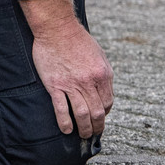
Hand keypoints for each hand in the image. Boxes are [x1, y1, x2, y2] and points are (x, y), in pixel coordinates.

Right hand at [20, 0, 113, 137]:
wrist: (58, 29)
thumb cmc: (79, 40)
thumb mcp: (99, 55)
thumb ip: (103, 73)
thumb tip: (104, 90)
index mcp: (103, 74)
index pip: (108, 102)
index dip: (105, 113)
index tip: (101, 118)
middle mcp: (90, 81)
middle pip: (97, 112)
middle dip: (97, 126)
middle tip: (93, 133)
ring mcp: (72, 84)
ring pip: (81, 114)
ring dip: (84, 129)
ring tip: (83, 135)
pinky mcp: (56, 85)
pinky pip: (61, 109)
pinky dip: (65, 123)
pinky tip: (66, 130)